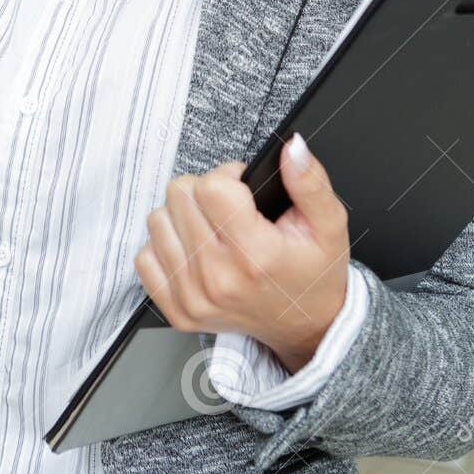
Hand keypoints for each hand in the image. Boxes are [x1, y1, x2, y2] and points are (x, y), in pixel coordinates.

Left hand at [134, 134, 349, 372]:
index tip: (242, 189)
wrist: (305, 326)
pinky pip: (144, 256)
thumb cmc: (314, 274)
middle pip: (179, 196)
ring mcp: (193, 298)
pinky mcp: (176, 310)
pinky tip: (195, 250)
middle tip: (230, 210)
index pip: (210, 188)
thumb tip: (293, 148)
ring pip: (157, 220)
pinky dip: (167, 246)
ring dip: (183, 217)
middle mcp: (219, 279)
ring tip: (213, 229)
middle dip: (204, 192)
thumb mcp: (329, 224)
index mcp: (256, 255)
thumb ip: (310, 182)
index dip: (227, 177)